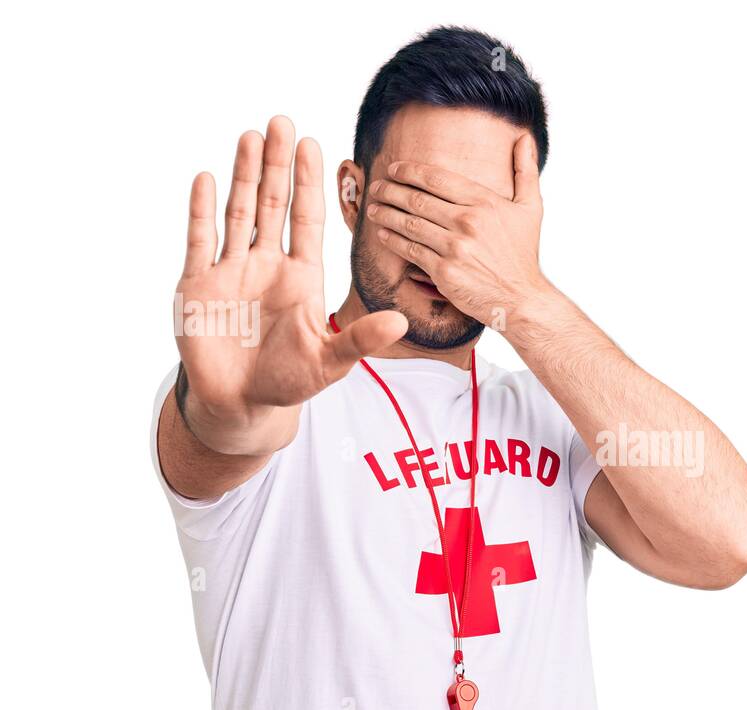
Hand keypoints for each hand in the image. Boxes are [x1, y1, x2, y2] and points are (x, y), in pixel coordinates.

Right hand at [177, 116, 407, 453]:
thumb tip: (401, 321)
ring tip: (249, 136)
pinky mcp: (198, 286)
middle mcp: (267, 265)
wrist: (242, 403)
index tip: (313, 145)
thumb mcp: (330, 361)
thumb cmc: (288, 382)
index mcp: (301, 277)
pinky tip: (206, 178)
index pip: (307, 219)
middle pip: (272, 204)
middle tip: (281, 121)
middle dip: (276, 165)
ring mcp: (231, 271)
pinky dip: (202, 210)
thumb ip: (361, 339)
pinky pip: (199, 240)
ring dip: (241, 175)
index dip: (309, 183)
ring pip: (238, 213)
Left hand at [365, 134, 554, 331]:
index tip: (394, 168)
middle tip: (377, 187)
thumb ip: (525, 170)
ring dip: (386, 213)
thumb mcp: (531, 209)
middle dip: (391, 190)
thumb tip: (524, 138)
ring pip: (409, 224)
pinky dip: (393, 240)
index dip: (410, 171)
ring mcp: (455, 248)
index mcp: (484, 203)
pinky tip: (383, 234)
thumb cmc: (522, 255)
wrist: (522, 300)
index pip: (437, 179)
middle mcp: (468, 222)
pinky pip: (411, 251)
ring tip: (374, 208)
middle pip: (417, 199)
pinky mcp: (444, 272)